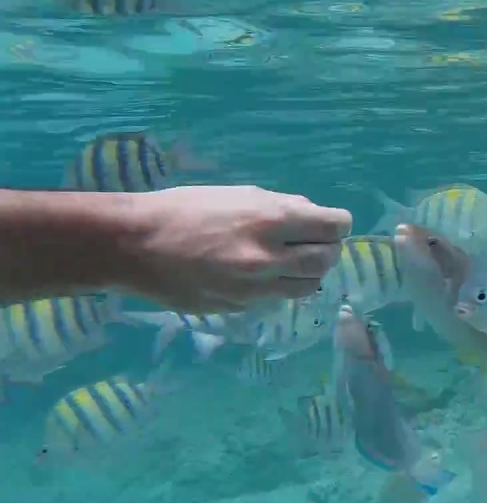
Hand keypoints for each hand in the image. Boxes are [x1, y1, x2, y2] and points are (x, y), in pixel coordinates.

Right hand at [119, 185, 351, 312]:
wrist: (133, 245)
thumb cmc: (184, 209)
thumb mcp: (238, 193)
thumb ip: (281, 206)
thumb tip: (312, 215)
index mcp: (270, 220)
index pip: (333, 227)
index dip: (338, 224)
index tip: (333, 223)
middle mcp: (268, 258)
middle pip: (326, 261)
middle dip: (329, 250)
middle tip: (319, 243)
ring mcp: (253, 289)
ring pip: (307, 287)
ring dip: (309, 273)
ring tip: (295, 261)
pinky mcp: (238, 308)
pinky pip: (274, 300)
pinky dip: (279, 287)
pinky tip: (263, 275)